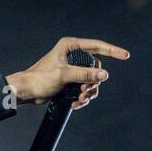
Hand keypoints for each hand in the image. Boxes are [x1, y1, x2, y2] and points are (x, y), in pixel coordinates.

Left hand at [6, 37, 129, 108]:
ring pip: (90, 80)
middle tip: (84, 92)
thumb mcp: (64, 75)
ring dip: (88, 92)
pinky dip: (82, 97)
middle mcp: (72, 55)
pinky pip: (83, 88)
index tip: (126, 55)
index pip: (97, 46)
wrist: (25, 92)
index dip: (113, 51)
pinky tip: (75, 104)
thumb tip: (104, 74)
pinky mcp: (69, 80)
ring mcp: (71, 68)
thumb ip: (85, 74)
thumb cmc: (40, 79)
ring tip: (79, 100)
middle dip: (93, 83)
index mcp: (70, 47)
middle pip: (96, 68)